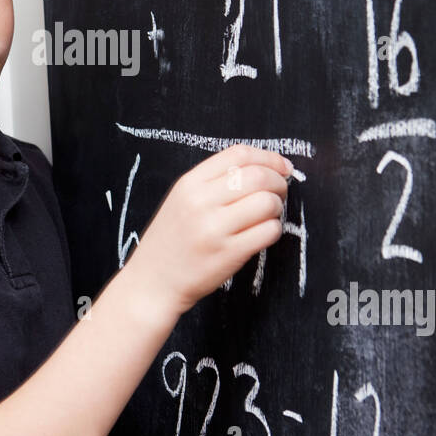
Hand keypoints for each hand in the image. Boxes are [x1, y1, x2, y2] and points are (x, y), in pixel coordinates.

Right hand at [123, 145, 291, 317]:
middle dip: (278, 181)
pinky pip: (268, 231)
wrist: (153, 281)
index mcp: (190, 183)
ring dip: (277, 206)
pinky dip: (274, 229)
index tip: (282, 166)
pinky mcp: (229, 253)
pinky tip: (263, 232)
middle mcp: (201, 202)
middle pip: (258, 175)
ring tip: (269, 215)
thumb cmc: (172, 240)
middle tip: (280, 192)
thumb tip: (263, 168)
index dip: (268, 157)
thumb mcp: (182, 200)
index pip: (239, 154)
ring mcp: (214, 228)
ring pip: (267, 202)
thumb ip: (214, 181)